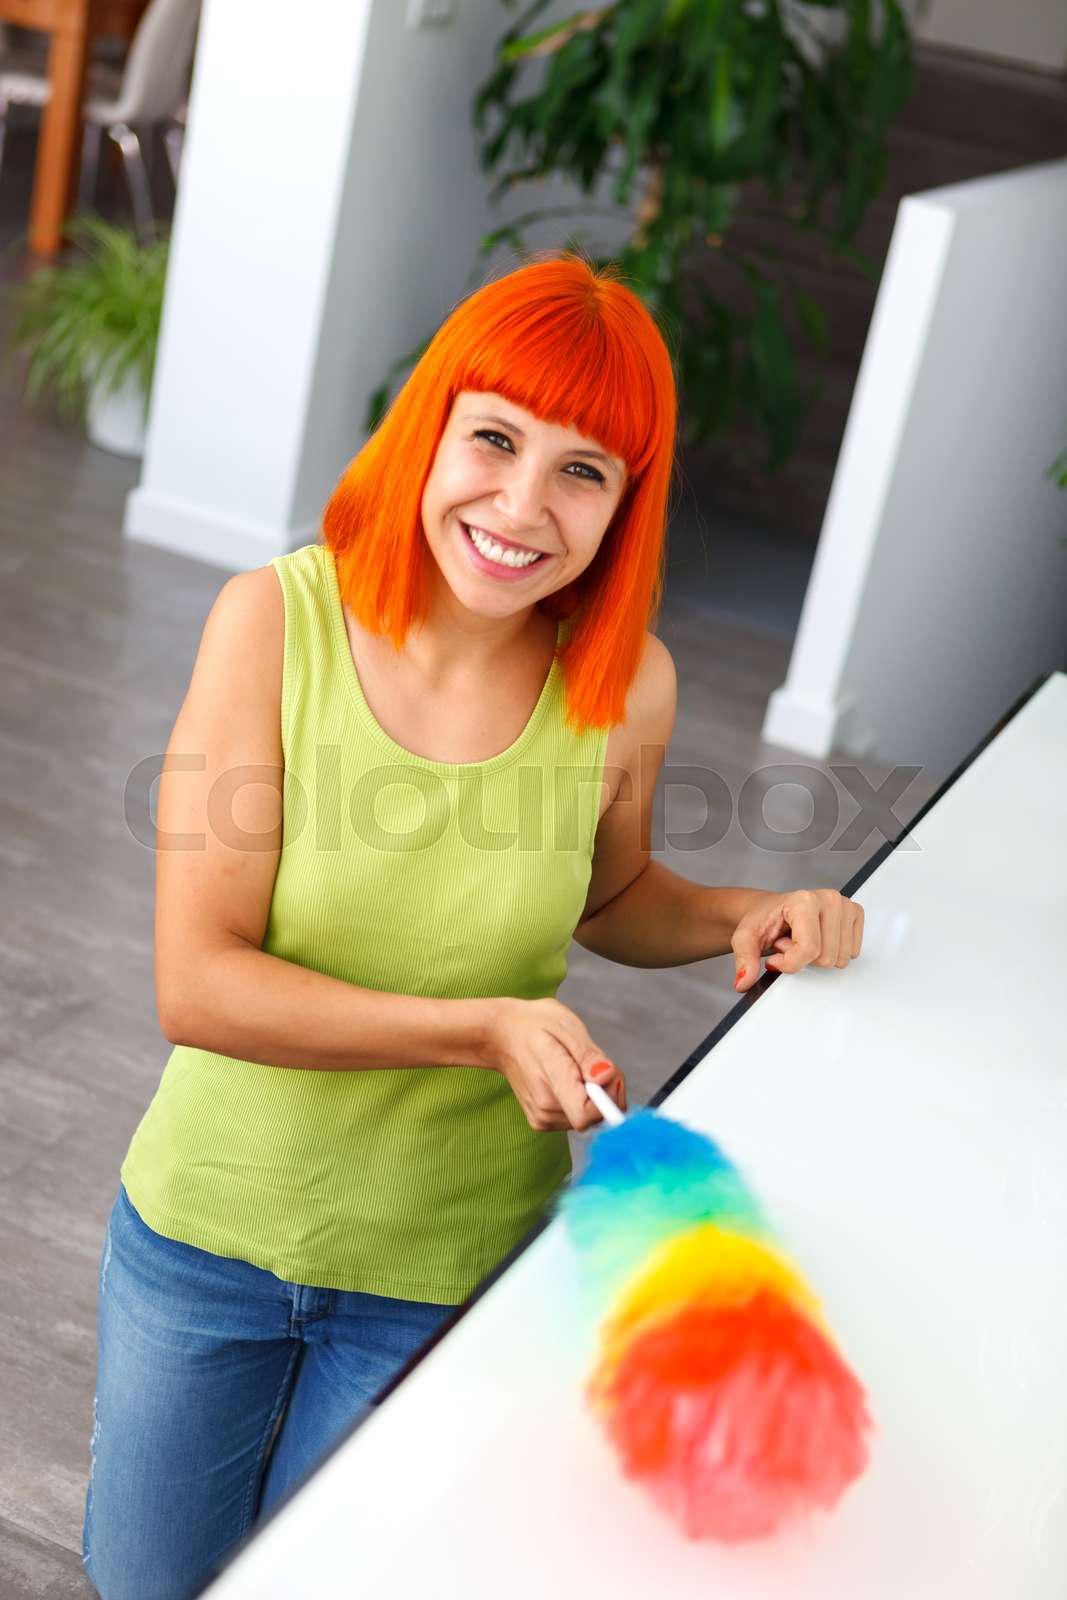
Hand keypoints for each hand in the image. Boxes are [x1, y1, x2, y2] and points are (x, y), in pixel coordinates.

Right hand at [482, 997, 627, 1131]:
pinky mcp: (543, 1122)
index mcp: (552, 1082)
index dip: (608, 1098)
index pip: (587, 1115)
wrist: (501, 1035)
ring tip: (574, 1066)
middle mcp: (545, 1109)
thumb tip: (607, 1077)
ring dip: (593, 1094)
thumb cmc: (535, 1025)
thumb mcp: (566, 1027)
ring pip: (590, 1118)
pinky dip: (581, 1099)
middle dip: (605, 1091)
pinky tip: (568, 1078)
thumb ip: (589, 1056)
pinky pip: (578, 1117)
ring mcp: (543, 1118)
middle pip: (596, 1117)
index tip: (606, 1072)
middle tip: (590, 1062)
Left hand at [731, 888, 864, 992]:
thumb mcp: (744, 938)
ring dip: (817, 957)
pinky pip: (851, 953)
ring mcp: (845, 905)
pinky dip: (832, 953)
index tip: (775, 954)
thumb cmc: (762, 921)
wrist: (770, 911)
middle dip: (803, 959)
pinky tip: (817, 938)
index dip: (789, 962)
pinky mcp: (855, 914)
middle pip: (826, 957)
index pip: (808, 950)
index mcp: (803, 900)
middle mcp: (829, 899)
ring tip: (801, 940)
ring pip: (839, 959)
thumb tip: (743, 982)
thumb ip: (744, 959)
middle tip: (789, 942)